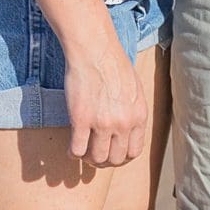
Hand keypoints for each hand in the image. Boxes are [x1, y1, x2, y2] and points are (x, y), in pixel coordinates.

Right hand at [64, 31, 147, 167]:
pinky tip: (71, 148)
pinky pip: (77, 150)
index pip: (134, 152)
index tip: (112, 154)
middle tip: (95, 155)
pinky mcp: (80, 120)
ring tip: (83, 152)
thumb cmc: (113, 63)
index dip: (122, 157)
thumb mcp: (134, 89)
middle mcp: (123, 123)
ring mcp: (101, 123)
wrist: (94, 49)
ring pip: (96, 158)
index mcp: (139, 115)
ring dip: (88, 158)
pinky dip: (73, 153)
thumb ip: (133, 112)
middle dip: (105, 161)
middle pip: (115, 159)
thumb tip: (127, 130)